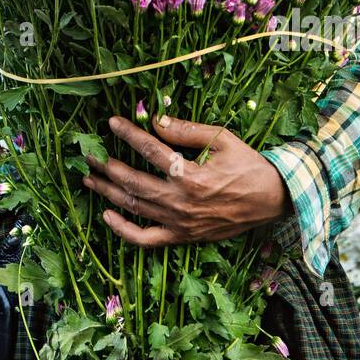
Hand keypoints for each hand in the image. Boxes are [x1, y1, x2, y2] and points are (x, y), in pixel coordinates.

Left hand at [82, 113, 292, 247]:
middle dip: (107, 166)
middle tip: (88, 152)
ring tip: (89, 178)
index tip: (112, 122)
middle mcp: (181, 202)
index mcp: (191, 176)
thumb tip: (156, 120)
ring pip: (134, 208)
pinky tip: (108, 216)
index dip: (128, 134)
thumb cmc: (248, 165)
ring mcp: (180, 223)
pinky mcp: (183, 237)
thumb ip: (187, 130)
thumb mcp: (222, 139)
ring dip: (108, 192)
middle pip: (133, 182)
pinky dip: (124, 231)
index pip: (150, 150)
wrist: (272, 200)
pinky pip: (146, 239)